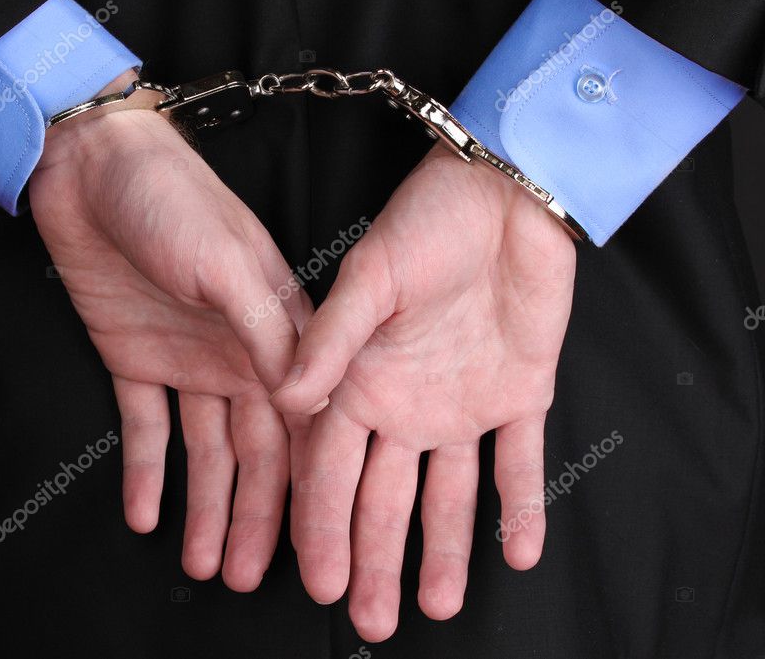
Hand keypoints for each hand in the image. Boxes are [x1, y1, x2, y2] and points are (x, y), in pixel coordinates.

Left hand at [29, 72, 311, 590]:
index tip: (315, 541)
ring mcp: (189, 362)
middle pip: (256, 451)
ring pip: (206, 452)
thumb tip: (308, 399)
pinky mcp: (137, 362)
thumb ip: (268, 331)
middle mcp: (241, 355)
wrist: (92, 170)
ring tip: (208, 565)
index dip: (308, 483)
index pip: (302, 420)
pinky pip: (147, 429)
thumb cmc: (172, 200)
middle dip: (258, 515)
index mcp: (277, 333)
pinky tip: (147, 517)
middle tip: (253, 575)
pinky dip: (147, 474)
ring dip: (208, 509)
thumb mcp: (226, 262)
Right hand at [271, 144, 575, 638]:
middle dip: (377, 557)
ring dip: (444, 548)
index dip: (321, 523)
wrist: (508, 191)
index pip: (330, 465)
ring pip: (448, 492)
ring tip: (439, 606)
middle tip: (371, 617)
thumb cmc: (427, 221)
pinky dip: (520, 506)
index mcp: (357, 378)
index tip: (317, 577)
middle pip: (384, 496)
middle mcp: (402, 402)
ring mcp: (461, 403)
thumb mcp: (371, 277)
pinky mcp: (518, 395)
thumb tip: (287, 398)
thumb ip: (331, 340)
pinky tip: (515, 552)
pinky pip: (519, 462)